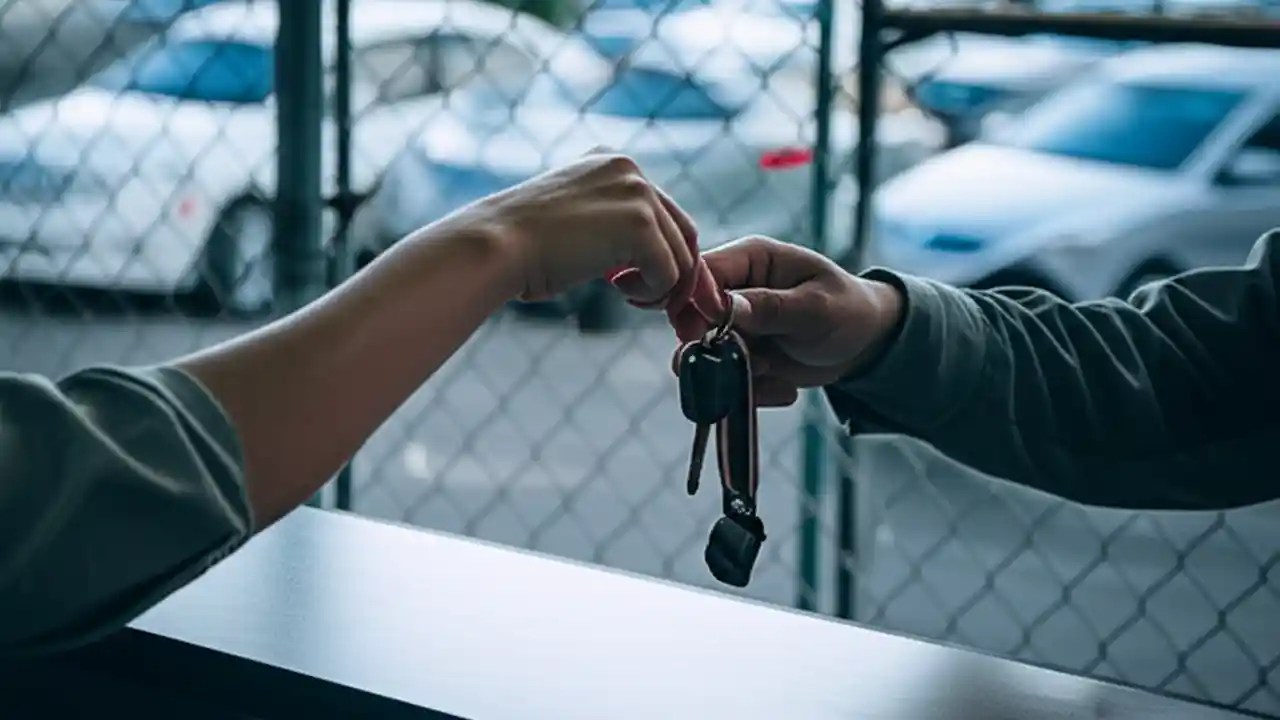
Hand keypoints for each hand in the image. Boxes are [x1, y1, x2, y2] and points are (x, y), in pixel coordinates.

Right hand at [437, 153, 696, 304]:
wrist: (495, 246)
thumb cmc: (523, 247)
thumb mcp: (574, 221)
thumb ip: (610, 225)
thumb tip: (646, 260)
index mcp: (613, 163)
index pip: (663, 211)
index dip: (662, 252)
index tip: (644, 281)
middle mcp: (631, 170)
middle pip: (682, 232)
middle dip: (673, 272)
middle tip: (649, 299)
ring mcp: (638, 194)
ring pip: (680, 256)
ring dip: (659, 285)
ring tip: (627, 295)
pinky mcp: (641, 224)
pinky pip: (670, 273)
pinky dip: (651, 293)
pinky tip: (619, 291)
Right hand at [676, 236, 904, 406]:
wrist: (865, 345)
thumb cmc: (848, 310)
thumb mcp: (816, 307)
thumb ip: (770, 307)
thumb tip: (724, 307)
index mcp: (751, 259)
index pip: (701, 273)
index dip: (692, 303)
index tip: (699, 334)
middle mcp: (734, 290)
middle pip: (691, 319)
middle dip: (715, 349)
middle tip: (753, 361)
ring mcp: (733, 326)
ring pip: (703, 357)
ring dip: (736, 374)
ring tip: (775, 371)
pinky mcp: (738, 356)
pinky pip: (725, 381)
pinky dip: (752, 392)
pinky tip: (785, 387)